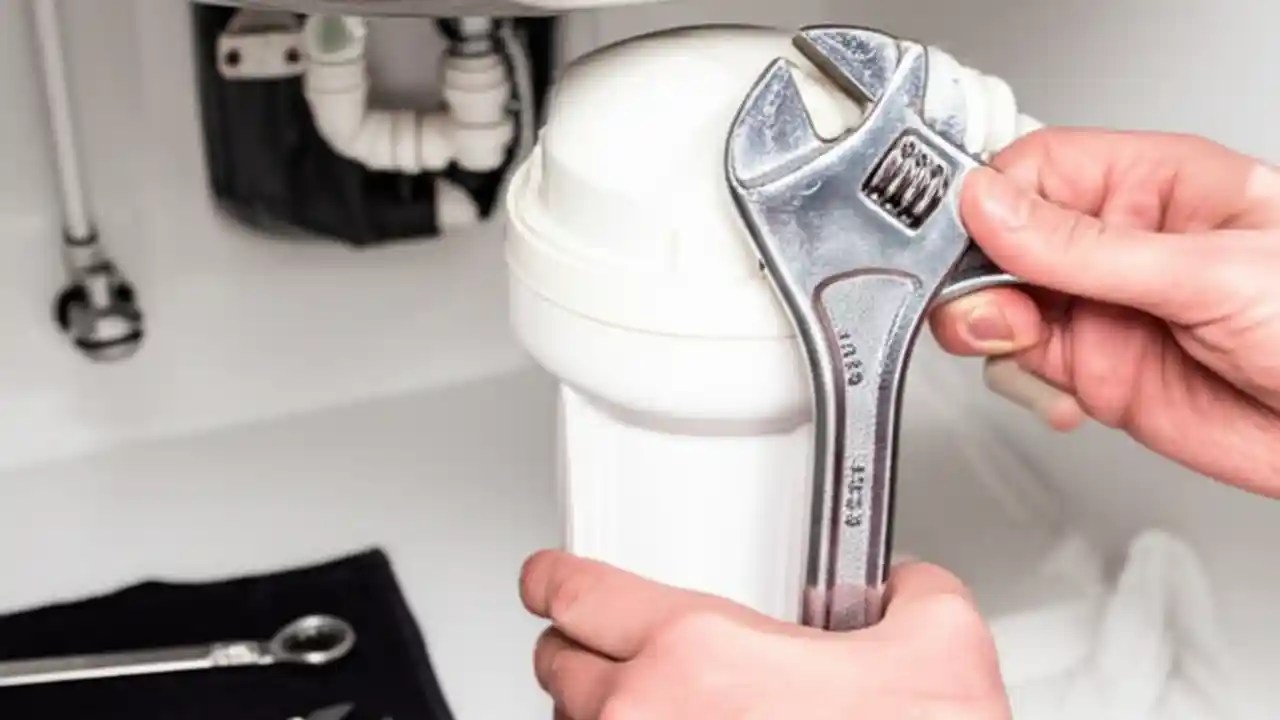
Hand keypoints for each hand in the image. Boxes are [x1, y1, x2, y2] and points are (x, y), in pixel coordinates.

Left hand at [520, 551, 1009, 719]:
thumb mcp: (941, 643)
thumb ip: (906, 589)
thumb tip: (902, 588)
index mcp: (700, 651)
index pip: (573, 591)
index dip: (554, 578)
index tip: (548, 578)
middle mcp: (648, 716)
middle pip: (557, 664)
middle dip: (579, 647)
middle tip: (610, 644)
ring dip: (600, 710)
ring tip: (653, 705)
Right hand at [931, 128, 1279, 495]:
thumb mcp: (1208, 273)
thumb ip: (1088, 247)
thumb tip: (990, 208)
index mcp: (1154, 187)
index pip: (1036, 171)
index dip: (987, 200)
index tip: (961, 236)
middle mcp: (1120, 245)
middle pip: (1003, 241)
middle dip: (975, 272)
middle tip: (985, 304)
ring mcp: (1105, 309)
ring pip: (1003, 304)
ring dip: (990, 325)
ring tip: (1019, 340)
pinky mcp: (1098, 370)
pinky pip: (1024, 364)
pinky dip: (1017, 377)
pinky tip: (1048, 383)